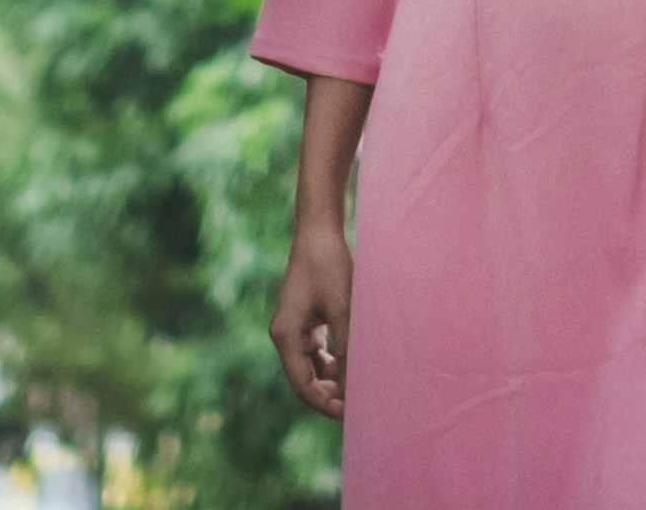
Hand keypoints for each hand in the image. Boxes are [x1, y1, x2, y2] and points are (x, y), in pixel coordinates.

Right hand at [272, 217, 356, 423]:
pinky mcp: (304, 320)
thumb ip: (348, 350)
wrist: (319, 230)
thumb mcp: (343, 310)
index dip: (326, 404)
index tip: (352, 413)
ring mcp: (293, 328)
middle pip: (305, 380)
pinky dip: (333, 361)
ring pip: (311, 368)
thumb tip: (355, 387)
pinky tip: (354, 362)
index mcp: (285, 336)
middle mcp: (284, 335)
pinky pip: (316, 352)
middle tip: (361, 403)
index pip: (302, 386)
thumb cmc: (330, 266)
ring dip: (333, 379)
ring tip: (361, 385)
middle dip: (330, 394)